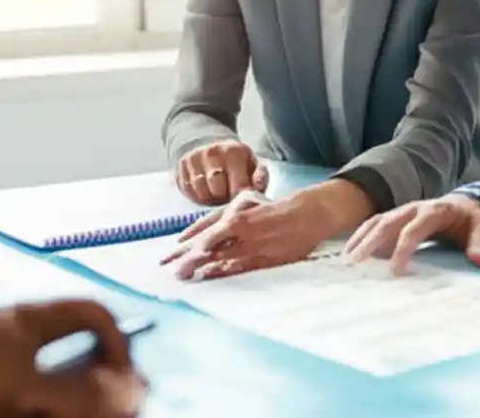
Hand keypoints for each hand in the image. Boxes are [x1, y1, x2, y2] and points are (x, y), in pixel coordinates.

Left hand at [0, 300, 145, 417]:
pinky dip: (37, 402)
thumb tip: (131, 393)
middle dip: (95, 378)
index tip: (123, 379)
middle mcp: (20, 331)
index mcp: (34, 319)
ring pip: (52, 374)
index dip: (118, 341)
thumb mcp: (26, 390)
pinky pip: (25, 387)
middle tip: (104, 406)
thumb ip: (80, 392)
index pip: (94, 313)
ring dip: (65, 397)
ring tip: (56, 410)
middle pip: (77, 346)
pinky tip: (33, 409)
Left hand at [160, 186, 339, 280]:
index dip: (188, 242)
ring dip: (204, 266)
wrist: (308, 213)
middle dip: (190, 258)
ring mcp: (256, 244)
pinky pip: (244, 265)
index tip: (172, 253)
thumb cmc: (272, 210)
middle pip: (212, 245)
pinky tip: (212, 274)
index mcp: (237, 215)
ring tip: (186, 275)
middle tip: (174, 270)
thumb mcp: (245, 205)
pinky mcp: (269, 258)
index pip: (206, 229)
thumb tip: (194, 235)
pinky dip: (226, 270)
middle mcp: (244, 228)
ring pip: (225, 257)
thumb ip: (221, 218)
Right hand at [175, 140, 267, 205]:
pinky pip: (188, 190)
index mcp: (234, 152)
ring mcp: (195, 158)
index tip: (240, 200)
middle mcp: (213, 153)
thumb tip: (258, 187)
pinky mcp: (182, 165)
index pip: (238, 187)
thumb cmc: (235, 160)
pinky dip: (197, 195)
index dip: (240, 199)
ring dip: (209, 198)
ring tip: (216, 193)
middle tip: (227, 196)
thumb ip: (260, 177)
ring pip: (201, 192)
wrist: (208, 141)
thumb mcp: (252, 164)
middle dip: (223, 199)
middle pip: (218, 192)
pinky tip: (205, 189)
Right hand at [345, 194, 479, 274]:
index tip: (395, 270)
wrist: (468, 205)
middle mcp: (414, 208)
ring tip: (347, 260)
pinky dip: (361, 236)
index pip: (414, 229)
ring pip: (377, 222)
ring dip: (361, 239)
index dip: (403, 248)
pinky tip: (351, 253)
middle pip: (388, 223)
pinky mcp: (396, 217)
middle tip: (356, 263)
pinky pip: (375, 224)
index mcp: (434, 211)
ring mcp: (402, 211)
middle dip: (371, 242)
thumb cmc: (473, 220)